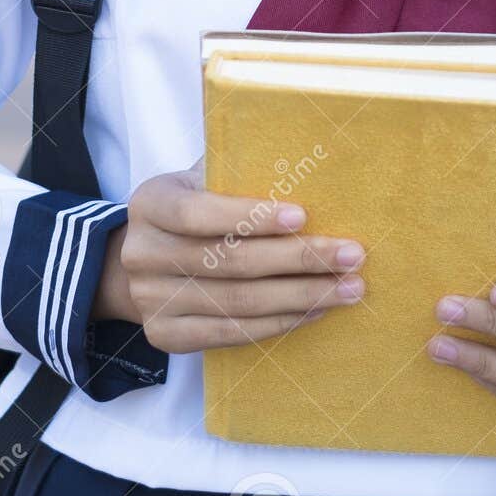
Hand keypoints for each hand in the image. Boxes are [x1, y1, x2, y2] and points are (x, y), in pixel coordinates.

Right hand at [92, 162, 365, 351]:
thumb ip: (237, 171)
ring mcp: (151, 300)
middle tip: (352, 255)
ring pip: (237, 303)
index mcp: (151, 203)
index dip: (251, 216)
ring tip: (348, 288)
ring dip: (302, 296)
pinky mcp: (165, 335)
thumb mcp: (200, 178)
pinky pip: (231, 333)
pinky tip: (316, 309)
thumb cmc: (192, 206)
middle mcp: (143, 254)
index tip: (303, 216)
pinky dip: (279, 323)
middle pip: (230, 262)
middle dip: (299, 259)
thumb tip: (308, 159)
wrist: (143, 258)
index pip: (198, 213)